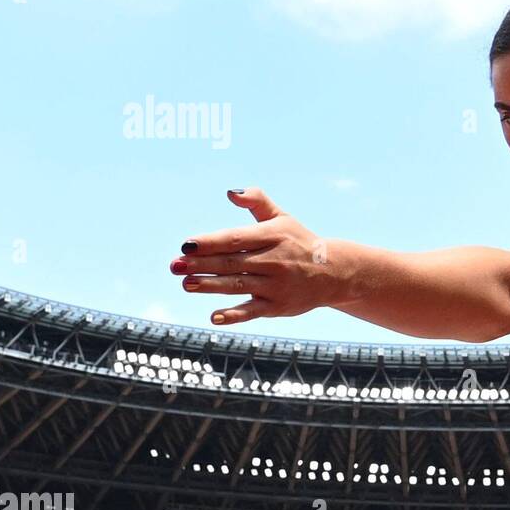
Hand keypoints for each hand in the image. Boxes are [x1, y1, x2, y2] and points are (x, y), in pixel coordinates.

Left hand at [170, 188, 347, 325]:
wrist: (334, 272)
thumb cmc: (299, 241)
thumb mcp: (282, 217)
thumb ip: (256, 201)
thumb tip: (231, 193)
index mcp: (273, 236)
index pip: (235, 239)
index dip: (210, 242)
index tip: (186, 244)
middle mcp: (275, 260)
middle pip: (231, 263)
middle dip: (201, 265)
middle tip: (174, 266)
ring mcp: (277, 285)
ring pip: (238, 285)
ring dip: (210, 286)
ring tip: (186, 284)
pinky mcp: (279, 306)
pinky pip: (253, 311)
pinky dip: (234, 314)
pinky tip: (214, 316)